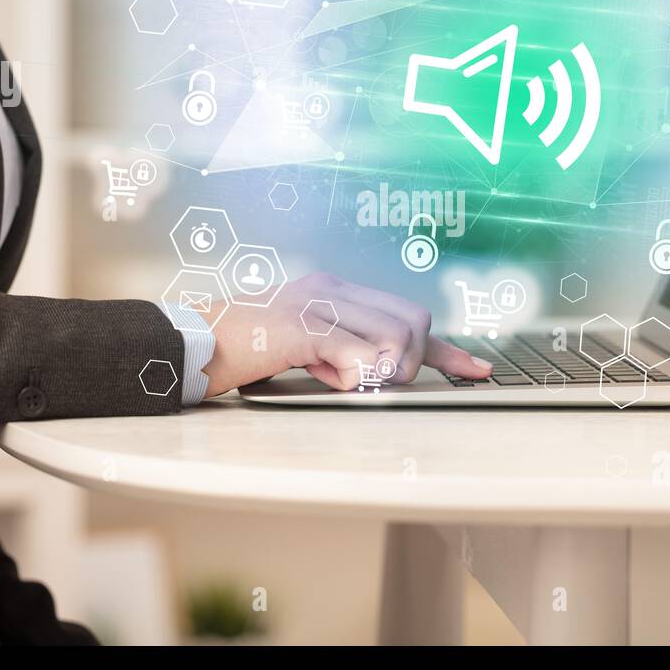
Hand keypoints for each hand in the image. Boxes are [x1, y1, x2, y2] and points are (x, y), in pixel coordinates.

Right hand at [200, 272, 492, 396]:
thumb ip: (344, 356)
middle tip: (368, 382)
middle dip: (409, 363)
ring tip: (342, 379)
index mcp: (335, 290)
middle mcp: (331, 288)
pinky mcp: (300, 324)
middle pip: (412, 321)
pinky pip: (355, 351)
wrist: (191, 343)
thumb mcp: (305, 353)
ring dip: (382, 371)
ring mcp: (317, 301)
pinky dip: (353, 375)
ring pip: (393, 335)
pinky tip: (329, 379)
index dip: (447, 350)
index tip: (478, 371)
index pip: (407, 315)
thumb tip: (379, 377)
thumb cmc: (243, 354)